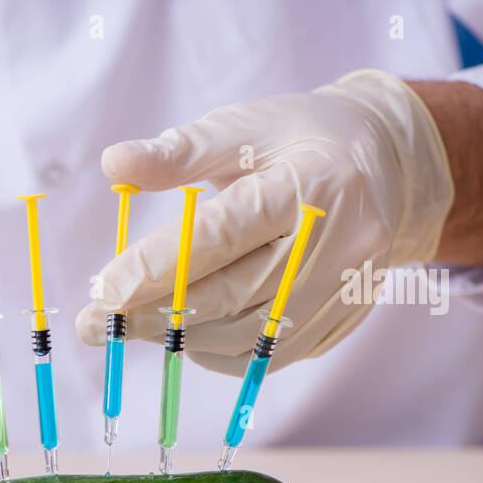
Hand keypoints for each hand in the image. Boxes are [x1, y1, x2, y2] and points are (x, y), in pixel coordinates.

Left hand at [77, 69, 454, 374]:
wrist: (389, 170)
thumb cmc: (300, 141)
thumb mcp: (244, 126)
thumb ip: (179, 151)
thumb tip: (114, 163)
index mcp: (312, 184)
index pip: (225, 234)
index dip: (159, 266)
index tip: (103, 290)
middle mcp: (337, 244)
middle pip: (232, 294)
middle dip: (152, 314)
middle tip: (93, 323)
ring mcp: (343, 291)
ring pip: (244, 336)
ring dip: (177, 338)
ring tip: (126, 325)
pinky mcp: (337, 324)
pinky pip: (263, 356)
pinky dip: (213, 351)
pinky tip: (179, 332)